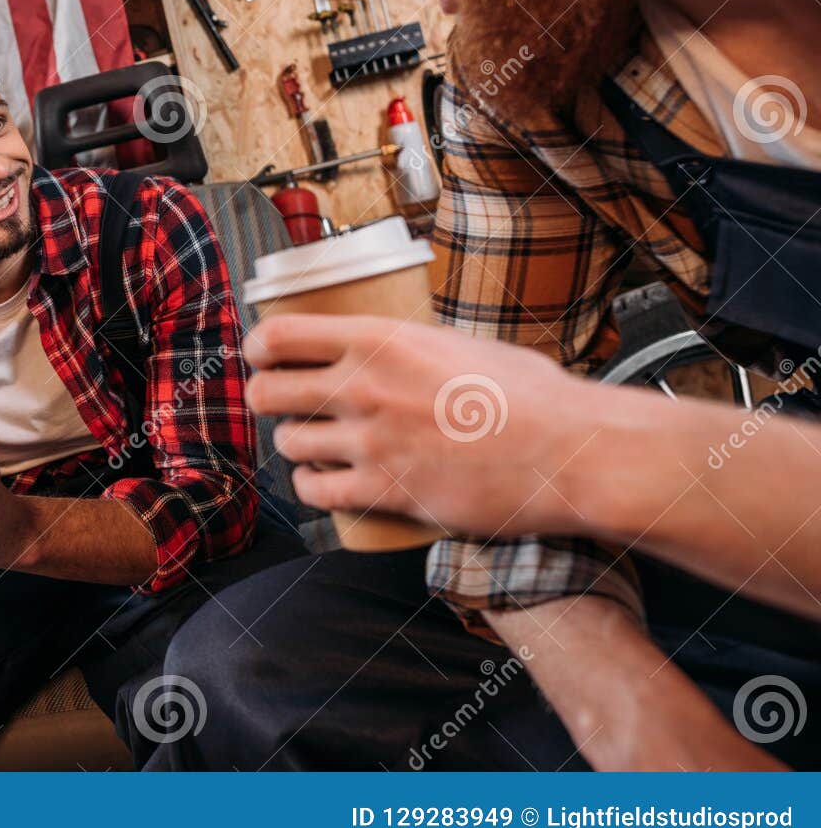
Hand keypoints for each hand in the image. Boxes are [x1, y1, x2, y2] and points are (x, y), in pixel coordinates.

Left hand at [244, 313, 609, 537]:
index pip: (279, 335)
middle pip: (266, 392)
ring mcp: (370, 442)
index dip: (258, 347)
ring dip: (296, 445)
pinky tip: (328, 482)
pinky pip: (315, 492)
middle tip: (282, 404)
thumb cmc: (530, 397)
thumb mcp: (458, 344)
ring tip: (316, 444)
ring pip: (288, 444)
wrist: (569, 453)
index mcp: (380, 340)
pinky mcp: (384, 492)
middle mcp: (364, 387)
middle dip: (267, 398)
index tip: (261, 355)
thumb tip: (381, 350)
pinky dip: (313, 488)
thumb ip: (407, 348)